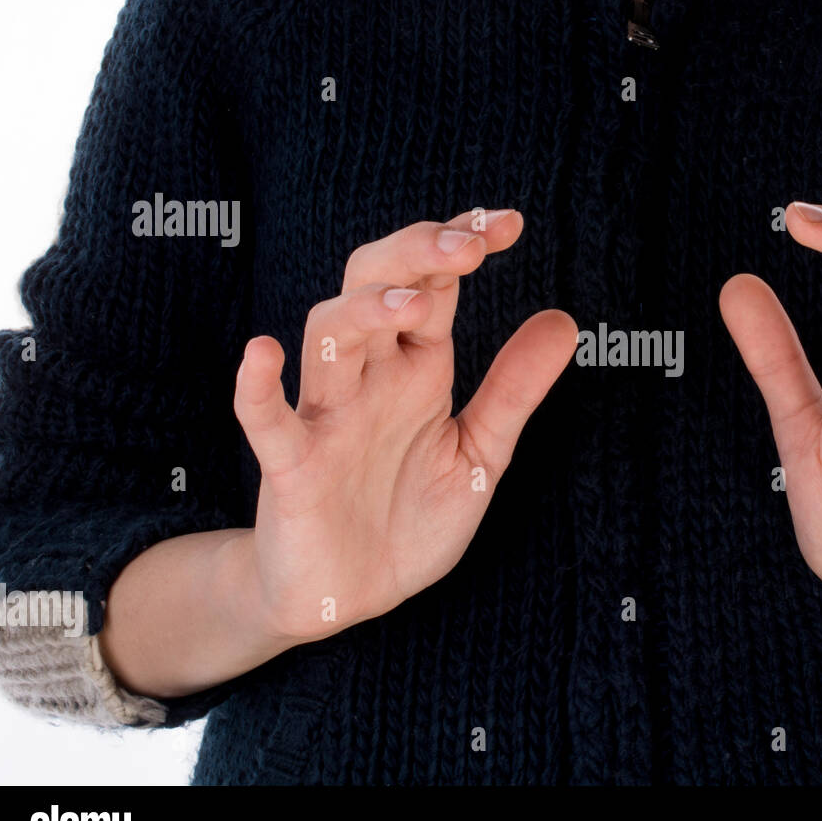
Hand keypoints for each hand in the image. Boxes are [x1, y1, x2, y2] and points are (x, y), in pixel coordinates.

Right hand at [233, 209, 575, 641]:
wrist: (356, 597)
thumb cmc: (412, 519)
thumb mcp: (479, 454)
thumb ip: (514, 390)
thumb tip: (564, 319)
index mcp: (417, 370)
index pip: (434, 286)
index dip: (462, 247)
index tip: (509, 223)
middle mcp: (370, 380)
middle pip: (375, 285)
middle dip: (416, 256)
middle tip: (469, 246)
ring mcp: (327, 419)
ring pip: (328, 339)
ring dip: (365, 311)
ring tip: (414, 301)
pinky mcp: (292, 470)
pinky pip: (266, 422)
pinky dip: (256, 389)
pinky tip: (262, 352)